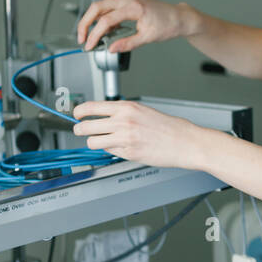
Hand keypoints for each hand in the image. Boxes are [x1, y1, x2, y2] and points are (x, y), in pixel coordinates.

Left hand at [72, 99, 207, 170]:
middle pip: (85, 126)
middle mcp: (123, 121)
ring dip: (94, 142)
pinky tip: (122, 147)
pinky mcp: (128, 154)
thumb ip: (122, 113)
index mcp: (126, 107)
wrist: (185, 142)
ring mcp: (124, 139)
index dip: (78, 112)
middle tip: (81, 131)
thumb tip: (103, 118)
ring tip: (102, 141)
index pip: (91, 107)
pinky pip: (109, 152)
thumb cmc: (169, 127)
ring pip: (92, 142)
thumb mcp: (143, 111)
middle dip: (80, 130)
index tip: (76, 115)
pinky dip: (111, 150)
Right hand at [77, 0, 194, 52]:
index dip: (95, 35)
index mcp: (134, 7)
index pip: (107, 21)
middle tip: (82, 38)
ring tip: (95, 39)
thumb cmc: (168, 25)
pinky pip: (110, 8)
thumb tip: (111, 49)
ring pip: (102, 7)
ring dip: (95, 22)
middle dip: (86, 23)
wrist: (178, 17)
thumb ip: (127, 44)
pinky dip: (104, 19)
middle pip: (97, 7)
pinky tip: (107, 32)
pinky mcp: (127, 0)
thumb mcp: (147, 38)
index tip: (89, 45)